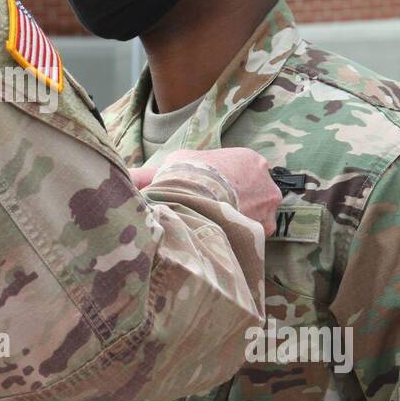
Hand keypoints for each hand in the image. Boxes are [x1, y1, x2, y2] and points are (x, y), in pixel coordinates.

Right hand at [135, 147, 281, 236]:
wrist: (197, 201)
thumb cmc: (189, 178)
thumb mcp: (174, 163)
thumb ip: (162, 170)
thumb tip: (131, 175)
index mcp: (252, 160)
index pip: (242, 175)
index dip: (224, 186)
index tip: (210, 197)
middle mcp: (267, 184)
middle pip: (253, 198)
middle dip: (236, 206)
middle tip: (211, 214)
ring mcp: (268, 211)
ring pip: (253, 220)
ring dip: (237, 224)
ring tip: (212, 230)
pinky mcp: (263, 233)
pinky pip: (250, 238)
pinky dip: (237, 240)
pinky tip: (218, 240)